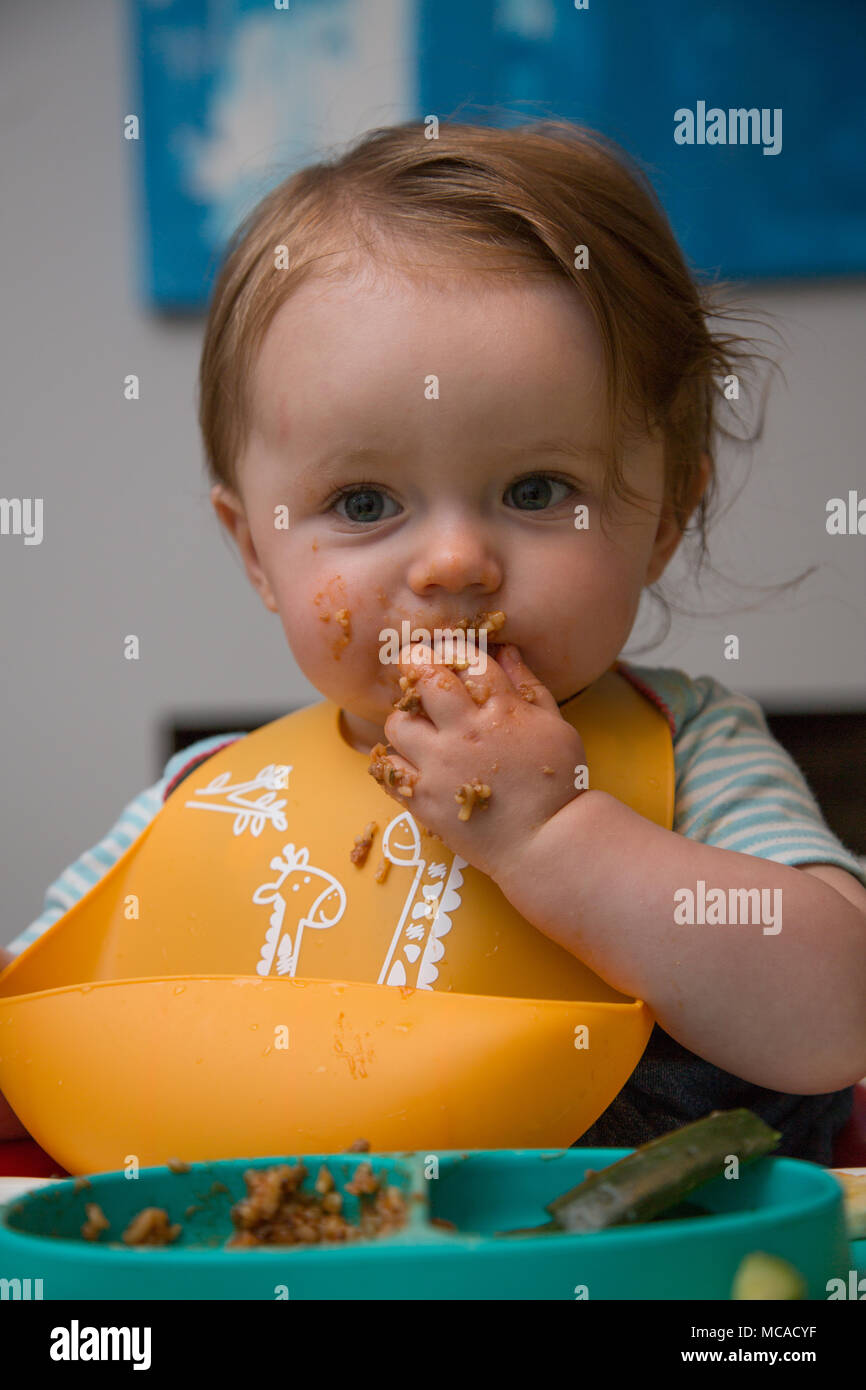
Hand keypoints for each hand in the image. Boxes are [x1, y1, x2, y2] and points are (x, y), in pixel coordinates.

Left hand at [372, 643, 586, 881]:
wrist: (547, 843)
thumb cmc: (558, 784)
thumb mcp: (555, 725)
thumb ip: (528, 685)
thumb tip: (507, 649)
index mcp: (501, 710)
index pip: (467, 659)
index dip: (454, 649)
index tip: (447, 652)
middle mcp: (464, 732)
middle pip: (424, 679)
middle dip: (415, 664)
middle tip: (414, 667)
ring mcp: (439, 766)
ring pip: (398, 723)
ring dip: (405, 720)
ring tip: (418, 728)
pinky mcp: (423, 798)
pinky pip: (388, 768)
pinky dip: (395, 761)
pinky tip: (411, 762)